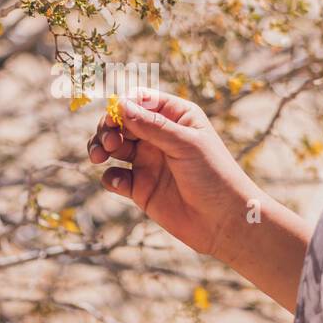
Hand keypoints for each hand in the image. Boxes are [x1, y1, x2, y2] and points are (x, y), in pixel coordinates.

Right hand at [86, 88, 311, 310]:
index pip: (141, 100)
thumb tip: (120, 104)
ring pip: (113, 147)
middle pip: (121, 122)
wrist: (224, 221)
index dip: (123, 105)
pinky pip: (116, 177)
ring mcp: (149, 162)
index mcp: (176, 117)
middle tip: (108, 141)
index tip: (116, 117)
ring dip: (101, 147)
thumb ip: (152, 126)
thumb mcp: (186, 144)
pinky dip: (112, 178)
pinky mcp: (141, 188)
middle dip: (108, 127)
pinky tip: (122, 183)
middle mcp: (159, 136)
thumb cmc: (214, 176)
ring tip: (98, 156)